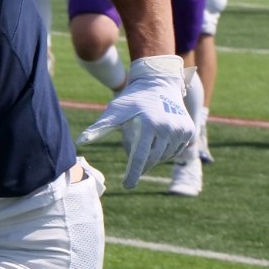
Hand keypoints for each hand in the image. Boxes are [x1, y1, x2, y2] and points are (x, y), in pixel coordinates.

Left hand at [74, 54, 193, 188]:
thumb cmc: (132, 98)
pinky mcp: (188, 131)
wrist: (159, 83)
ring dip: (152, 157)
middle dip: (140, 164)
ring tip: (145, 142)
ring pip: (163, 157)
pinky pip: (174, 151)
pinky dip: (164, 151)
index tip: (127, 185)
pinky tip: (158, 140)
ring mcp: (181, 130)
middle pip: (151, 159)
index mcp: (150, 124)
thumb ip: (100, 128)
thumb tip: (80, 141)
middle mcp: (168, 128)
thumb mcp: (116, 110)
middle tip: (133, 158)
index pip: (140, 156)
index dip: (133, 173)